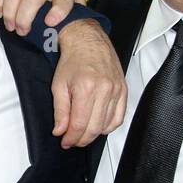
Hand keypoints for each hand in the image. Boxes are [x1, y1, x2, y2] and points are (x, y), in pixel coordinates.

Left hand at [52, 19, 125, 147]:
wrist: (88, 41)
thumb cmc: (72, 61)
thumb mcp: (58, 85)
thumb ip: (60, 111)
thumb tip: (60, 131)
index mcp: (86, 88)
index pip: (79, 124)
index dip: (71, 138)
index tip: (65, 142)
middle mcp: (104, 90)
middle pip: (94, 128)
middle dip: (81, 139)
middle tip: (72, 141)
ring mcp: (116, 90)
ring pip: (107, 125)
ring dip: (94, 135)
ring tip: (83, 134)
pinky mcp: (123, 90)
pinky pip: (119, 117)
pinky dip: (108, 126)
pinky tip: (98, 126)